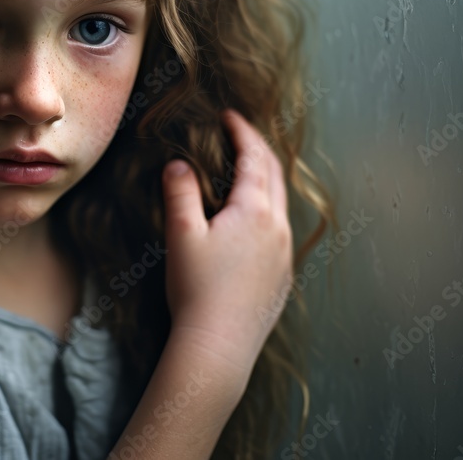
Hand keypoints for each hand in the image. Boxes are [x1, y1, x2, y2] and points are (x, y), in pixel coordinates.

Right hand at [161, 108, 292, 375]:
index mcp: (255, 211)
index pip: (254, 158)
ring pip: (281, 203)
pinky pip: (281, 229)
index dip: (242, 132)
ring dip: (267, 179)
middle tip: (240, 134)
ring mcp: (284, 253)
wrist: (219, 345)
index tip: (229, 116)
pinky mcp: (282, 276)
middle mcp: (278, 228)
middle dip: (259, 149)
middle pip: (275, 175)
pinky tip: (252, 220)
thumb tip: (178, 164)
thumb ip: (180, 192)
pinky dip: (269, 209)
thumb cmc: (197, 289)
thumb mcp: (182, 234)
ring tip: (248, 170)